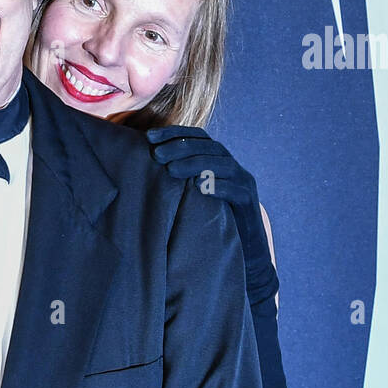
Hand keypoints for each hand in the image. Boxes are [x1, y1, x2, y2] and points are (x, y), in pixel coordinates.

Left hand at [145, 126, 277, 305]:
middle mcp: (232, 168)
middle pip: (208, 147)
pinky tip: (200, 188)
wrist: (242, 253)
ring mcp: (244, 183)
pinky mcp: (250, 203)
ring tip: (171, 170)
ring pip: (222, 165)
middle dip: (181, 147)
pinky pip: (237, 191)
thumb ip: (174, 181)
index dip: (174, 134)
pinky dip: (219, 187)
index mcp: (217, 161)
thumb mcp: (188, 198)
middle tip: (156, 155)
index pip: (197, 137)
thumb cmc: (208, 223)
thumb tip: (137, 170)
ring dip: (196, 164)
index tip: (148, 137)